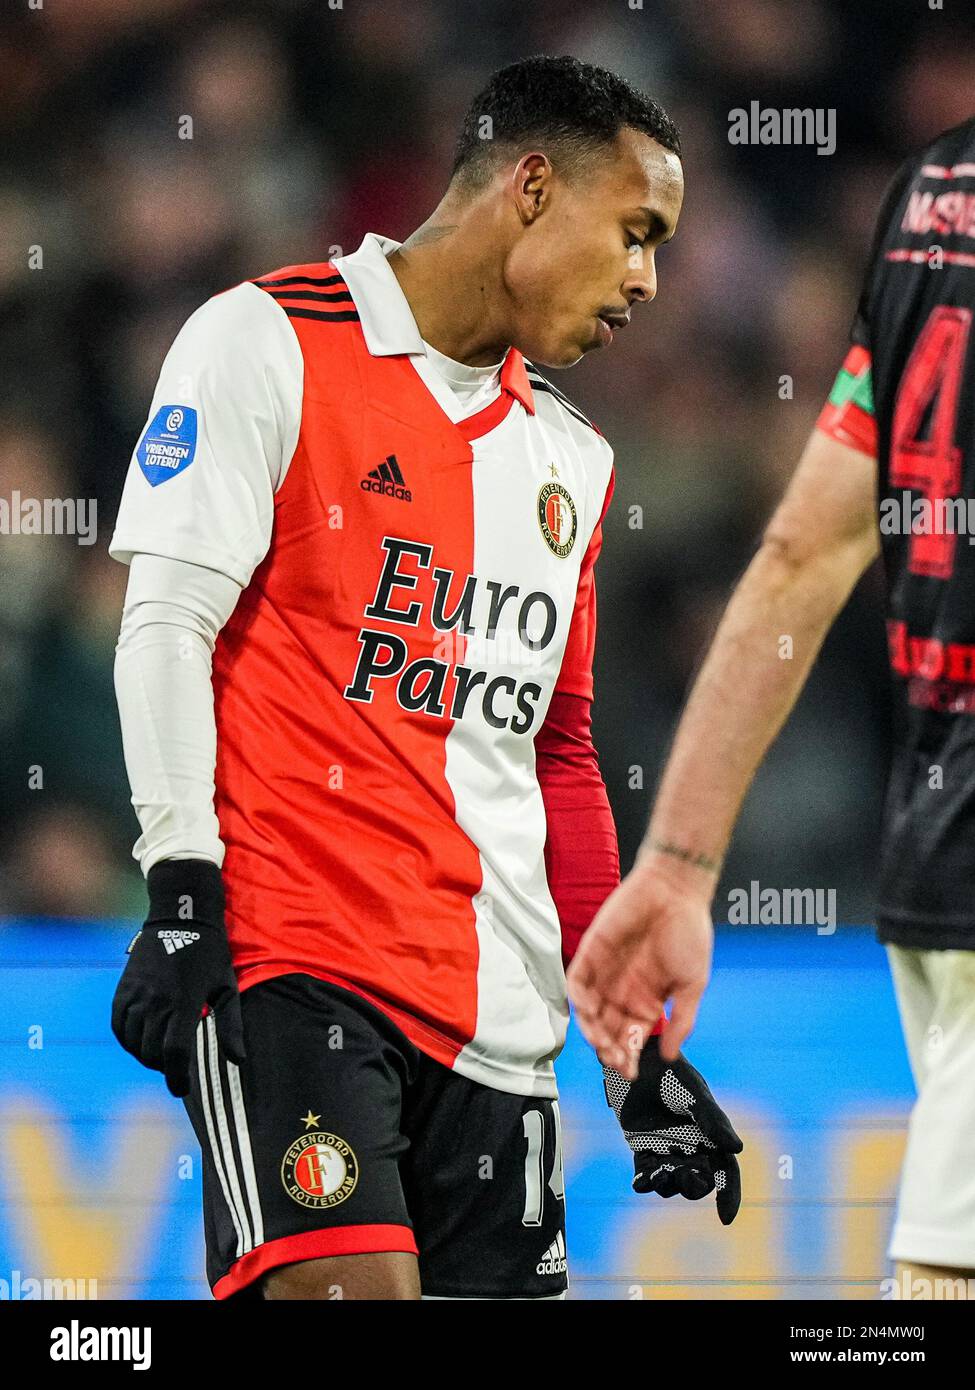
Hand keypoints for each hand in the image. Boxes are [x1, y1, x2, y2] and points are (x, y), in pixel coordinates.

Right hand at [111, 860, 244, 1096]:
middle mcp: (157, 1001)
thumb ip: (231, 1025)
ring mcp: (137, 994)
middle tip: (176, 1068)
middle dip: (164, 1068)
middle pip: (152, 1052)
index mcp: (185, 1002)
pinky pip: (118, 1026)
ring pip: (133, 1042)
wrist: (180, 917)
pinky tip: (141, 1041)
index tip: (181, 1090)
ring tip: (161, 1054)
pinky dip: (127, 1040)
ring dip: (145, 1055)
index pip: (175, 1053)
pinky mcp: (123, 989)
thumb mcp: (227, 988)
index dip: (177, 1078)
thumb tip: (239, 1060)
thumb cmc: (210, 954)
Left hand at [567, 857, 713, 1073]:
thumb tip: (669, 1056)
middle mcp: (623, 990)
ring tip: (602, 1043)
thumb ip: (682, 1020)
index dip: (628, 1057)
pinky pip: (578, 980)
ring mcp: (606, 972)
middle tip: (615, 1060)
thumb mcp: (692, 984)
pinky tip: (592, 1009)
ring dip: (592, 1030)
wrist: (677, 892)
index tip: (631, 1072)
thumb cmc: (689, 934)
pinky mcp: (592, 951)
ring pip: (589, 1010)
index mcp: (647, 1000)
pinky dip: (580, 998)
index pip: (630, 1037)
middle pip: (607, 1029)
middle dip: (608, 1049)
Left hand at [604, 1035, 742, 1224]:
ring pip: (671, 1180)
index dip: (729, 1194)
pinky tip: (640, 1182)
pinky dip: (643, 1181)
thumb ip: (713, 1121)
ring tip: (658, 1177)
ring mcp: (666, 1147)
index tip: (725, 1218)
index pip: (726, 1170)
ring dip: (666, 1185)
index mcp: (711, 1134)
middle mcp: (691, 1145)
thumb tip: (737, 1149)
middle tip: (683, 1179)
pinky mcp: (641, 1146)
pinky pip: (645, 1171)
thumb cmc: (672, 1073)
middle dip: (692, 1187)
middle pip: (698, 1180)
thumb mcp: (695, 1094)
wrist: (638, 1059)